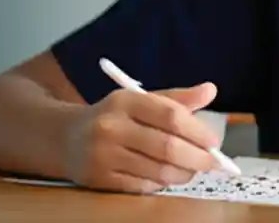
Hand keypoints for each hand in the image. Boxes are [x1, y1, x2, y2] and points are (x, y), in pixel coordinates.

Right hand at [62, 83, 222, 193]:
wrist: (64, 137)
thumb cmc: (113, 117)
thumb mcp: (140, 100)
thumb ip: (176, 99)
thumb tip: (210, 91)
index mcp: (125, 101)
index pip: (170, 115)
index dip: (197, 131)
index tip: (214, 142)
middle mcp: (111, 127)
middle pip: (166, 147)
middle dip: (197, 158)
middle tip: (213, 162)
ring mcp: (103, 155)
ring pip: (157, 171)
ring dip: (182, 173)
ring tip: (191, 169)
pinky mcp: (99, 179)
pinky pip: (142, 186)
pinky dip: (161, 183)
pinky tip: (166, 176)